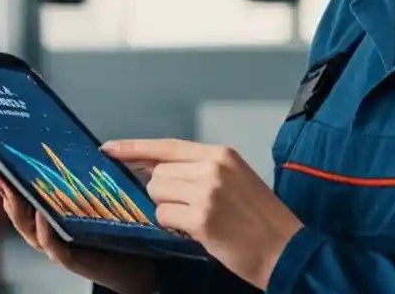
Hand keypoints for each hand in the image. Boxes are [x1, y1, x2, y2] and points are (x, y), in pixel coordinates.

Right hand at [0, 172, 159, 293]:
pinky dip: (44, 231)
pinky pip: (52, 245)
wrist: (138, 264)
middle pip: (20, 214)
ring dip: (20, 211)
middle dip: (7, 195)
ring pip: (30, 230)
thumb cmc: (117, 230)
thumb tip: (88, 146)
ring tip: (14, 191)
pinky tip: (42, 215)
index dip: (10, 185)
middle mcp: (50, 233)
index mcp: (52, 218)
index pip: (25, 200)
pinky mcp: (71, 259)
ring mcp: (57, 247)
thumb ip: (87, 180)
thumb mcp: (98, 199)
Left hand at [101, 139, 303, 289]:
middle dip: (162, 192)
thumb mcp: (235, 179)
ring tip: (195, 220)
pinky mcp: (202, 219)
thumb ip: (200, 170)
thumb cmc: (261, 217)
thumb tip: (156, 172)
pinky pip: (164, 216)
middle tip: (187, 208)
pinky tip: (196, 231)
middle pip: (158, 173)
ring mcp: (206, 192)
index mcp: (221, 154)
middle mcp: (212, 167)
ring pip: (157, 193)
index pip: (167, 145)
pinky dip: (173, 226)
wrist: (285, 248)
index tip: (108, 149)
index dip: (135, 147)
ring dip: (167, 210)